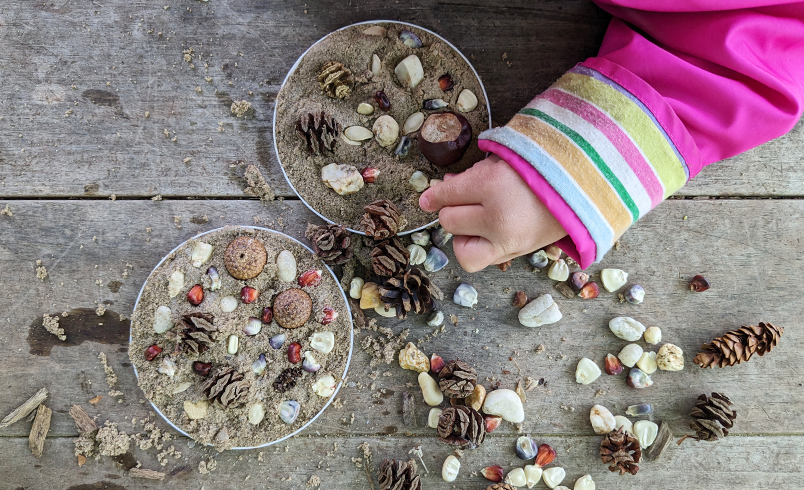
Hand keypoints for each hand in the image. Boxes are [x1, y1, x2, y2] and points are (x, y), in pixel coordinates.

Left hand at [419, 155, 566, 271]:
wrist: (585, 190)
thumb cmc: (542, 168)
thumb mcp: (505, 160)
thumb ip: (473, 175)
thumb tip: (443, 188)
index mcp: (493, 184)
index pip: (448, 194)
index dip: (434, 195)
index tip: (428, 197)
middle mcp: (497, 217)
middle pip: (449, 222)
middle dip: (451, 210)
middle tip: (465, 201)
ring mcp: (508, 240)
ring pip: (462, 251)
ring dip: (462, 236)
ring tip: (476, 222)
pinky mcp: (517, 253)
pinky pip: (483, 260)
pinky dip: (480, 246)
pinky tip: (491, 230)